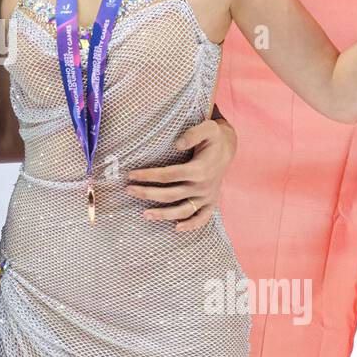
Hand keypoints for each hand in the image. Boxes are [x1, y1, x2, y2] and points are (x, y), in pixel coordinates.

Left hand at [122, 116, 236, 231]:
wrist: (228, 149)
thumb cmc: (213, 137)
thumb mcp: (208, 128)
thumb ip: (193, 134)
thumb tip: (177, 144)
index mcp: (199, 169)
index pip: (168, 175)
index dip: (148, 176)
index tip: (131, 175)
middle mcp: (203, 186)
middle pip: (170, 195)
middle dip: (147, 194)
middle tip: (128, 191)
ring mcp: (207, 197)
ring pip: (183, 211)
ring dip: (163, 215)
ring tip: (144, 214)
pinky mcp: (211, 202)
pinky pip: (202, 218)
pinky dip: (191, 225)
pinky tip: (176, 228)